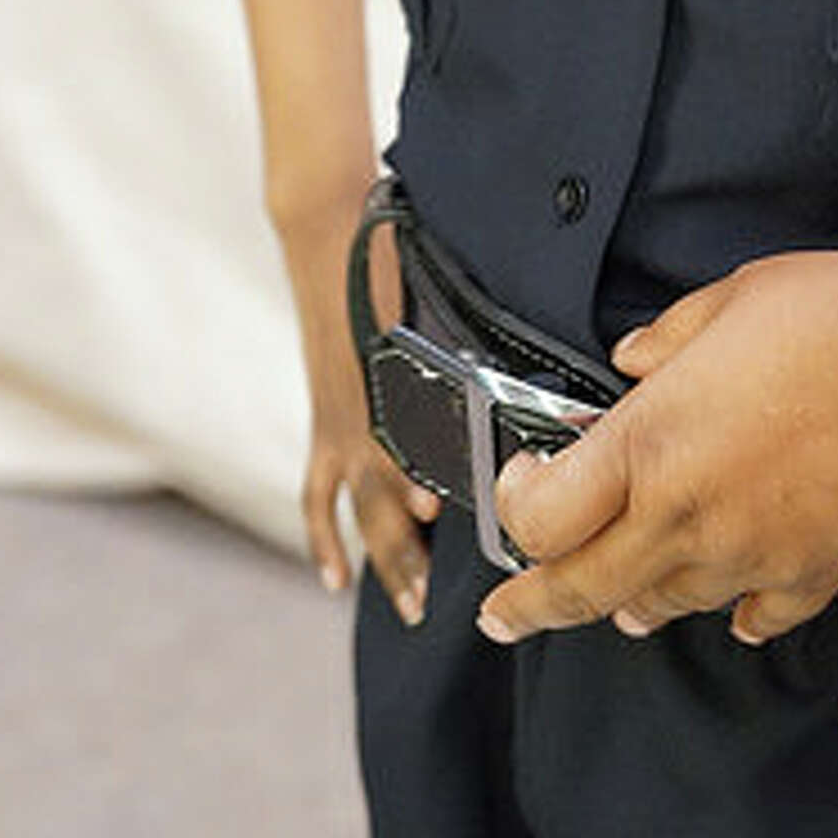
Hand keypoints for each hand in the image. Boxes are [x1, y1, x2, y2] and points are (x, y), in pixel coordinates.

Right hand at [286, 219, 439, 621]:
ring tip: (411, 604)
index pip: (416, 442)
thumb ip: (464, 336)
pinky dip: (325, 536)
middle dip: (408, 547)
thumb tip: (518, 364)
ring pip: (360, 505)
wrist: (327, 233)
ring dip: (383, 556)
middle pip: (386, 492)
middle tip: (433, 598)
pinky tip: (335, 577)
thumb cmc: (389, 256)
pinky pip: (318, 492)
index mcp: (398, 377)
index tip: (441, 516)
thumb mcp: (434, 289)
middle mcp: (369, 410)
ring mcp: (341, 423)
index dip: (424, 480)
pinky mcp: (323, 424)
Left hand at [478, 244, 837, 647]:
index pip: (544, 517)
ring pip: (667, 605)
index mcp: (649, 442)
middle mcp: (686, 515)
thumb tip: (634, 358)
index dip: (515, 509)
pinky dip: (739, 615)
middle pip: (583, 588)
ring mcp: (752, 556)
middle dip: (533, 607)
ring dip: (632, 603)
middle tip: (502, 621)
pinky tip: (737, 611)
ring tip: (619, 607)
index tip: (520, 485)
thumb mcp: (735, 297)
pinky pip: (760, 616)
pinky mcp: (817, 575)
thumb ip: (671, 336)